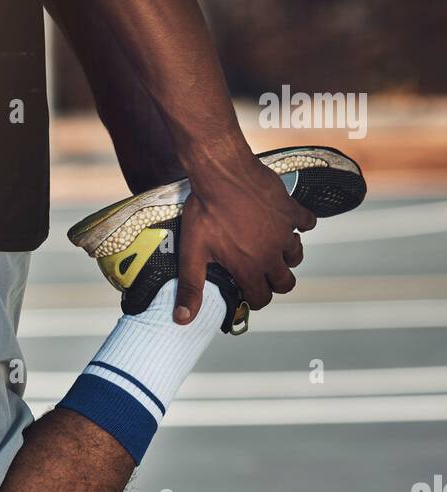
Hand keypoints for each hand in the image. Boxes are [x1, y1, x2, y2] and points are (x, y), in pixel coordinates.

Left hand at [173, 158, 316, 324]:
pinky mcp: (290, 209)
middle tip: (263, 274)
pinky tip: (288, 223)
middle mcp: (270, 254)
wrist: (222, 172)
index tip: (248, 291)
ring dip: (287, 257)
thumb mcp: (192, 253)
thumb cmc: (206, 211)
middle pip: (285, 282)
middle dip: (275, 283)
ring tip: (272, 251)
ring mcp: (284, 231)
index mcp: (249, 268)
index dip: (255, 298)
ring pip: (296, 256)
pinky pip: (307, 222)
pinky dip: (301, 226)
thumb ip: (191, 288)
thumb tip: (183, 319)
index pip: (262, 298)